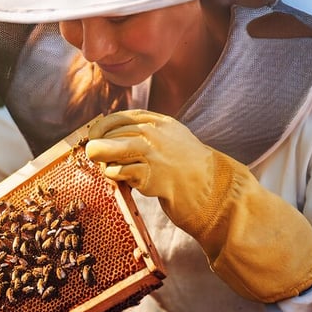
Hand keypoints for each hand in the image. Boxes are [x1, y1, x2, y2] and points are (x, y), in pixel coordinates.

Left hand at [86, 110, 311, 302]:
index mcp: (162, 123)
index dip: (102, 127)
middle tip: (93, 155)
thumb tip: (113, 140)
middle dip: (99, 144)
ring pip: (113, 148)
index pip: (121, 117)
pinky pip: (121, 171)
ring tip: (101, 165)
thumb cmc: (191, 172)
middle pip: (113, 131)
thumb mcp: (172, 144)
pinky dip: (115, 175)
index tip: (94, 137)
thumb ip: (147, 138)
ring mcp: (155, 154)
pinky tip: (120, 179)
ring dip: (101, 157)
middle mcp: (157, 133)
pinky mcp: (153, 176)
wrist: (217, 193)